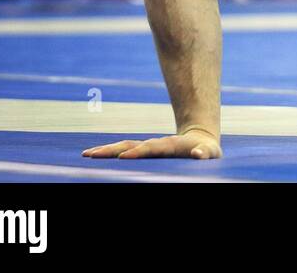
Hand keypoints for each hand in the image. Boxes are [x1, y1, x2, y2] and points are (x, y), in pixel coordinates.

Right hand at [83, 127, 221, 159]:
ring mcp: (147, 148)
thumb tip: (199, 154)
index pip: (151, 149)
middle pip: (130, 146)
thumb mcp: (209, 153)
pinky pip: (124, 151)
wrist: (200, 139)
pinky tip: (93, 155)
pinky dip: (109, 152)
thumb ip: (203, 153)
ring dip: (106, 151)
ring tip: (87, 154)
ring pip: (123, 147)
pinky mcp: (142, 152)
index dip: (138, 153)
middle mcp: (154, 145)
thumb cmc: (205, 151)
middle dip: (111, 151)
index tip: (124, 158)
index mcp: (169, 146)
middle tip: (92, 155)